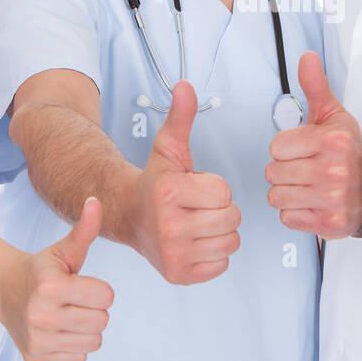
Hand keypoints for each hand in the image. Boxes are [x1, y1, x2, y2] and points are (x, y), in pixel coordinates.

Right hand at [7, 195, 114, 360]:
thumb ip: (85, 230)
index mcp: (49, 286)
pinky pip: (79, 358)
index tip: (82, 283)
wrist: (5, 291)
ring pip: (93, 342)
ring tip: (67, 314)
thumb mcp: (64, 250)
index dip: (99, 289)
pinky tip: (59, 329)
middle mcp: (40, 316)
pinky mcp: (35, 357)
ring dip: (86, 328)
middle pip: (102, 321)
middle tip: (75, 300)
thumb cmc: (43, 269)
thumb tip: (96, 201)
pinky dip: (74, 345)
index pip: (106, 296)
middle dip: (94, 309)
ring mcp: (37, 340)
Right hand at [126, 81, 240, 284]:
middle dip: (221, 210)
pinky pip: (222, 265)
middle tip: (197, 206)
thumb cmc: (156, 183)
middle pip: (231, 218)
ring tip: (197, 222)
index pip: (225, 192)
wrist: (129, 217)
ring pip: (230, 242)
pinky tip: (194, 241)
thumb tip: (186, 86)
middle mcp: (169, 226)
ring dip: (220, 232)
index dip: (214, 187)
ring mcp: (173, 255)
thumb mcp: (168, 148)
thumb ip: (180, 117)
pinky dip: (213, 254)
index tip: (194, 187)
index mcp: (169, 193)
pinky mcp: (179, 275)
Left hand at [266, 52, 361, 238]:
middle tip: (305, 168)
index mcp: (333, 141)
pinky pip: (286, 217)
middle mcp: (334, 171)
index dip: (286, 149)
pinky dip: (294, 212)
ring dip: (286, 192)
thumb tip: (307, 57)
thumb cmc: (346, 151)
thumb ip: (315, 86)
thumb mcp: (332, 115)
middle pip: (273, 173)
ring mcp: (332, 199)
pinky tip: (311, 202)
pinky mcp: (328, 223)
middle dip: (284, 170)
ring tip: (306, 185)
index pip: (275, 147)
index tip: (304, 149)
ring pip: (276, 196)